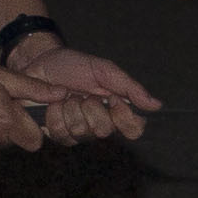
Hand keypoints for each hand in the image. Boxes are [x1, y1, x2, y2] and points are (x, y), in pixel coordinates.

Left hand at [13, 37, 156, 143]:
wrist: (40, 62)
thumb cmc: (73, 65)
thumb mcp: (103, 70)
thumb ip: (129, 88)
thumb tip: (157, 105)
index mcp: (115, 110)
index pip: (134, 130)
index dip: (125, 118)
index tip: (113, 99)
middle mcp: (99, 124)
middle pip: (106, 131)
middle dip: (92, 108)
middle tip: (83, 93)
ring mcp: (78, 131)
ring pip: (82, 132)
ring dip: (71, 109)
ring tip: (65, 96)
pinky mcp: (57, 134)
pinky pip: (60, 133)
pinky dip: (55, 114)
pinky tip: (52, 104)